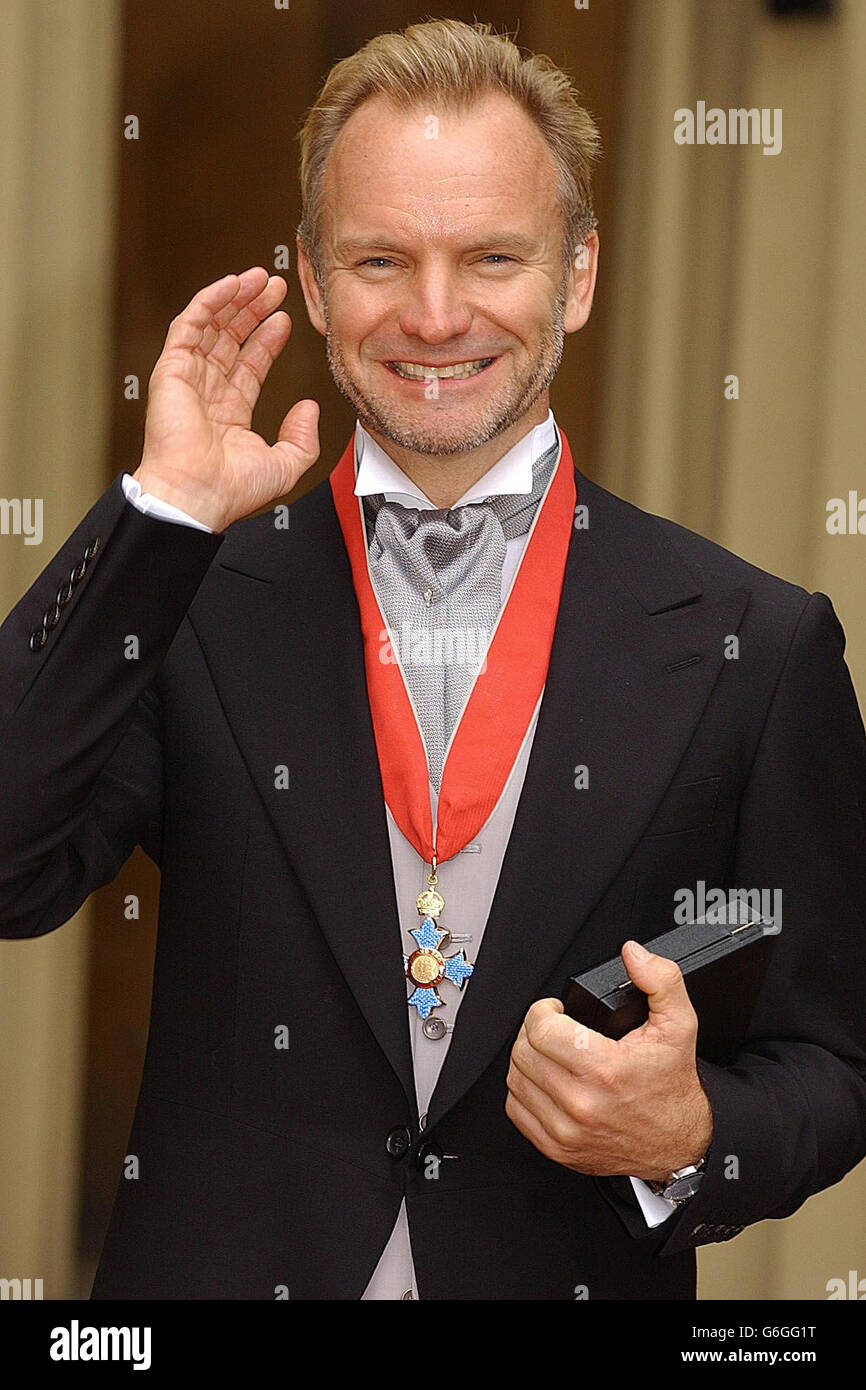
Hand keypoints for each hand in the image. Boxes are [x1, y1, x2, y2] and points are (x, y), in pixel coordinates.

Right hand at [133, 267, 319, 529]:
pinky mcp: (171, 370)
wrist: (197, 495)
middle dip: (253, 310)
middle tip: (275, 287)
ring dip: (234, 299)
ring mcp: (188, 379)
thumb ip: (303, 438)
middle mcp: (207, 393)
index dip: (267, 339)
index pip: (250, 365)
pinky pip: (189, 325)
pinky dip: (209, 301)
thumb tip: (309, 409)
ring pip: (211, 326)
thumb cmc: (231, 490)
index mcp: (229, 414)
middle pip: (231, 339)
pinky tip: (230, 285)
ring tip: (258, 278)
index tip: (284, 319)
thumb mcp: (285, 465)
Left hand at [505, 940, 712, 1180]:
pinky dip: (524, 1091)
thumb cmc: (672, 1087)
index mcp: (605, 1069)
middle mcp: (581, 1103)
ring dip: (527, 1059)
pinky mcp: (557, 1148)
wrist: (679, 1144)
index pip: (542, 1030)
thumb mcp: (679, 1025)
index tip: (554, 1010)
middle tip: (553, 1028)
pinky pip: (517, 1110)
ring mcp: (566, 1130)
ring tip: (549, 1052)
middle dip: (535, 1031)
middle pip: (524, 1052)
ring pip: (515, 1080)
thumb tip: (634, 955)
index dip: (543, 1011)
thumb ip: (660, 980)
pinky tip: (544, 1080)